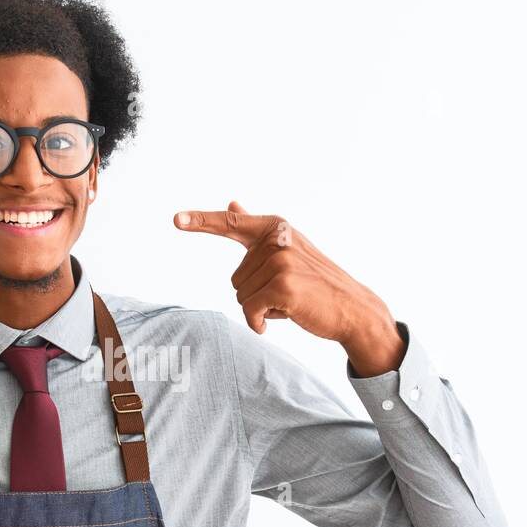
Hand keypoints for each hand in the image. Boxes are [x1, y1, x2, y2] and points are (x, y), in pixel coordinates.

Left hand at [172, 201, 404, 375]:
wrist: (351, 308)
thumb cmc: (315, 283)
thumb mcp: (287, 251)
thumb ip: (256, 231)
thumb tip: (232, 203)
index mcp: (275, 227)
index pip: (231, 223)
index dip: (200, 221)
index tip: (175, 220)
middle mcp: (277, 239)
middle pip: (235, 278)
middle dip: (256, 293)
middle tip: (289, 292)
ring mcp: (280, 261)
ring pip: (241, 296)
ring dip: (262, 308)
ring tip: (292, 301)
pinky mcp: (283, 285)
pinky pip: (249, 310)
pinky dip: (259, 322)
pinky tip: (285, 317)